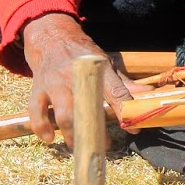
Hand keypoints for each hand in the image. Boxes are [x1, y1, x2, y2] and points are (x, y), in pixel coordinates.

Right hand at [22, 13, 138, 145]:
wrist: (51, 37)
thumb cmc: (82, 54)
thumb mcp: (105, 62)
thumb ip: (123, 83)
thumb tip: (147, 96)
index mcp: (96, 68)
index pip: (114, 91)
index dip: (124, 111)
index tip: (133, 128)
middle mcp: (74, 76)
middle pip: (86, 109)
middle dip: (95, 131)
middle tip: (104, 144)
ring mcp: (54, 83)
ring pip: (63, 115)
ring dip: (72, 135)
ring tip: (80, 147)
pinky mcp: (38, 88)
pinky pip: (36, 111)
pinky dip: (41, 127)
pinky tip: (49, 138)